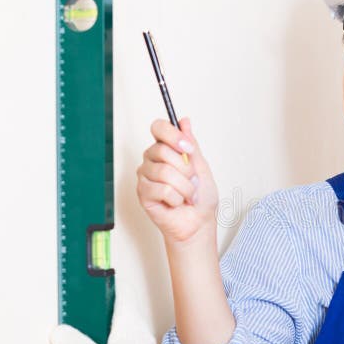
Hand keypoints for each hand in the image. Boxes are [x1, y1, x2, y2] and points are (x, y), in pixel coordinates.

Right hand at [50, 285, 180, 343]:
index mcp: (130, 326)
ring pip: (126, 335)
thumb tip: (60, 333)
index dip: (112, 284)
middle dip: (106, 312)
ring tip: (88, 339)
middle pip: (124, 315)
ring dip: (109, 335)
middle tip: (87, 309)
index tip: (101, 277)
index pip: (124, 294)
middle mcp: (141, 336)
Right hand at [137, 117, 218, 242]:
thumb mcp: (201, 166)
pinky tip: (177, 202)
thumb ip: (191, 144)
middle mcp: (152, 159)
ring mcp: (145, 176)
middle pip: (163, 150)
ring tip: (187, 194)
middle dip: (186, 169)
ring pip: (165, 172)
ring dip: (185, 187)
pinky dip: (177, 198)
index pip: (158, 127)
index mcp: (165, 148)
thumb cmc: (200, 196)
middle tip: (192, 181)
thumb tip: (184, 121)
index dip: (173, 135)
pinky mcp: (143, 193)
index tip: (188, 148)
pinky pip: (162, 190)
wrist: (199, 222)